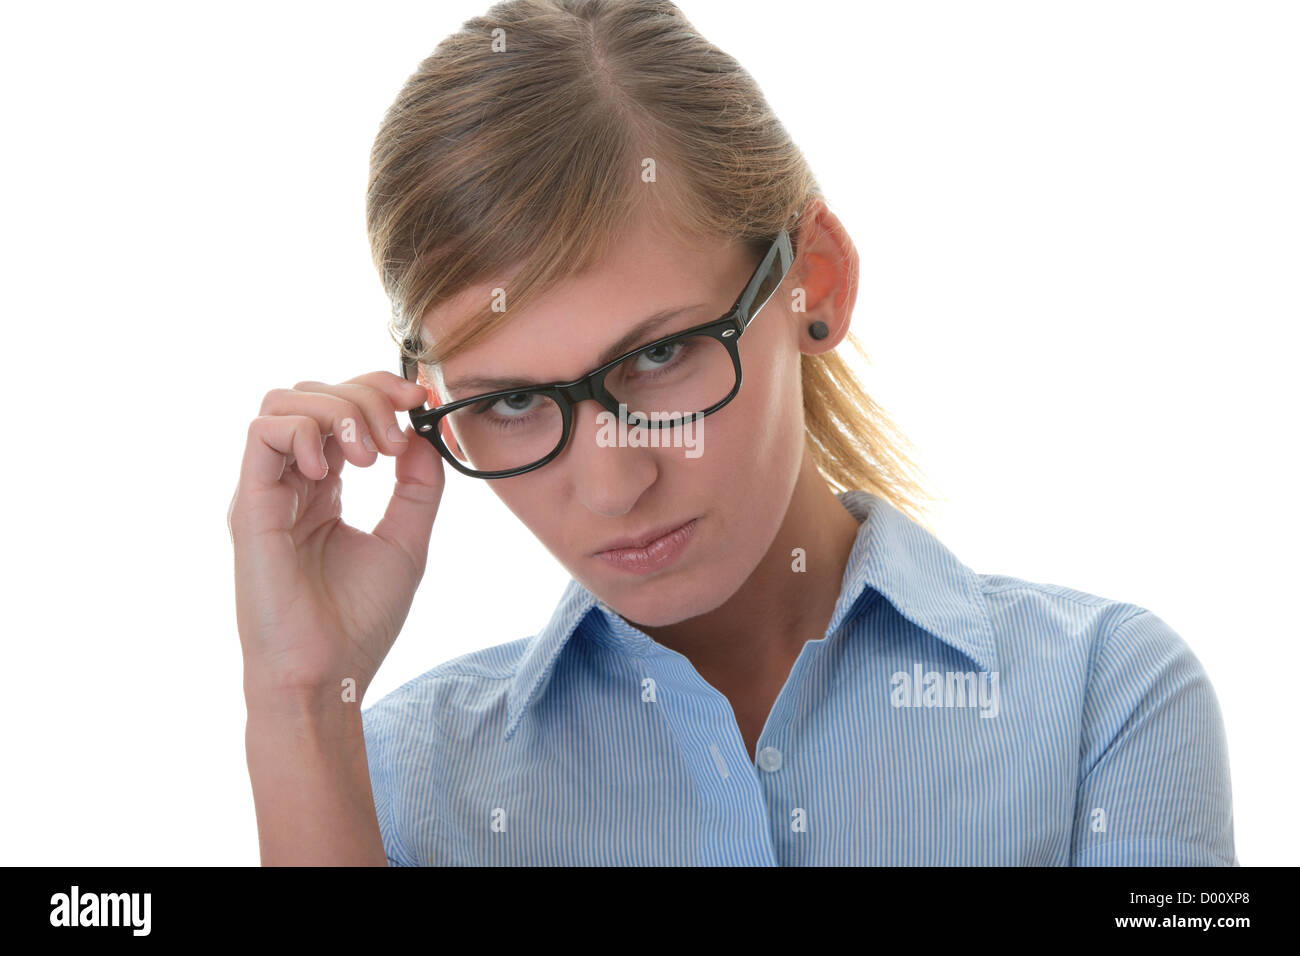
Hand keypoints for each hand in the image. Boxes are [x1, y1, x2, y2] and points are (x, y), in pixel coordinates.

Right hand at [228, 371, 442, 712]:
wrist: (326, 677)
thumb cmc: (358, 622)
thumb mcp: (406, 541)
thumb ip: (418, 486)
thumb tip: (426, 434)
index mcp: (324, 487)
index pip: (340, 407)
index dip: (379, 390)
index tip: (420, 403)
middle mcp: (291, 482)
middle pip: (313, 393)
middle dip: (365, 396)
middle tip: (396, 440)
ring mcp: (267, 490)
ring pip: (283, 402)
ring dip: (337, 410)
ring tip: (369, 458)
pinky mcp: (250, 505)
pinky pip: (262, 433)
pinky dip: (304, 434)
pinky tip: (334, 476)